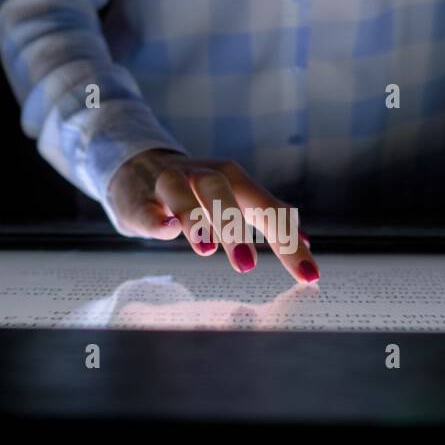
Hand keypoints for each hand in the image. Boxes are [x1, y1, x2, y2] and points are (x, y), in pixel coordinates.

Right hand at [108, 149, 318, 282]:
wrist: (136, 170)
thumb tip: (306, 243)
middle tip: (248, 265)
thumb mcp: (236, 199)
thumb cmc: (196, 192)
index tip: (309, 274)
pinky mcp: (138, 201)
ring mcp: (168, 186)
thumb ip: (269, 218)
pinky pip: (146, 209)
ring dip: (195, 219)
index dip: (288, 241)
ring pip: (180, 194)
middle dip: (235, 226)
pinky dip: (156, 219)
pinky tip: (165, 230)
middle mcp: (202, 176)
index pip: (267, 208)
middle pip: (221, 190)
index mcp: (233, 180)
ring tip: (206, 249)